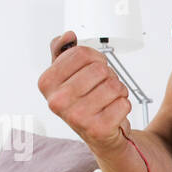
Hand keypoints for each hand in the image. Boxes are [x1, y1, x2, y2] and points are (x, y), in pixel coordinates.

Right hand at [39, 31, 131, 152]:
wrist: (100, 135)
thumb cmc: (84, 101)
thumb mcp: (67, 74)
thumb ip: (62, 51)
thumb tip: (68, 36)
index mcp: (47, 83)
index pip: (81, 53)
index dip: (95, 57)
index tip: (93, 69)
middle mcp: (57, 102)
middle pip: (99, 69)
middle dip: (108, 75)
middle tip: (102, 88)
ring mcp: (77, 117)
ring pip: (114, 85)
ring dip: (118, 90)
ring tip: (108, 100)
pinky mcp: (98, 129)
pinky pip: (124, 103)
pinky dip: (124, 105)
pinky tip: (113, 112)